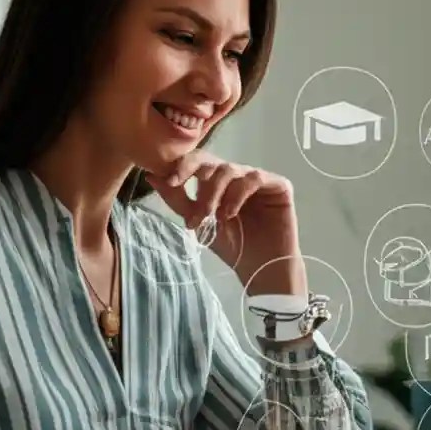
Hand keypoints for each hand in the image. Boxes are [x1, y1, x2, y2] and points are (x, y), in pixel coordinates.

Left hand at [145, 151, 304, 295]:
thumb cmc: (232, 247)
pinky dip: (238, 194)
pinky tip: (231, 213)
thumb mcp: (198, 223)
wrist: (260, 268)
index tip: (168, 181)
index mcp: (218, 181)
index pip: (197, 162)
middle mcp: (237, 175)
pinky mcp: (278, 185)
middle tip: (196, 212)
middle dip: (198, 183)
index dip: (181, 166)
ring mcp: (258, 178)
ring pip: (229, 169)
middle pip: (212, 161)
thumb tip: (152, 176)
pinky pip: (254, 177)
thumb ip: (178, 199)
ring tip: (214, 218)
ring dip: (216, 193)